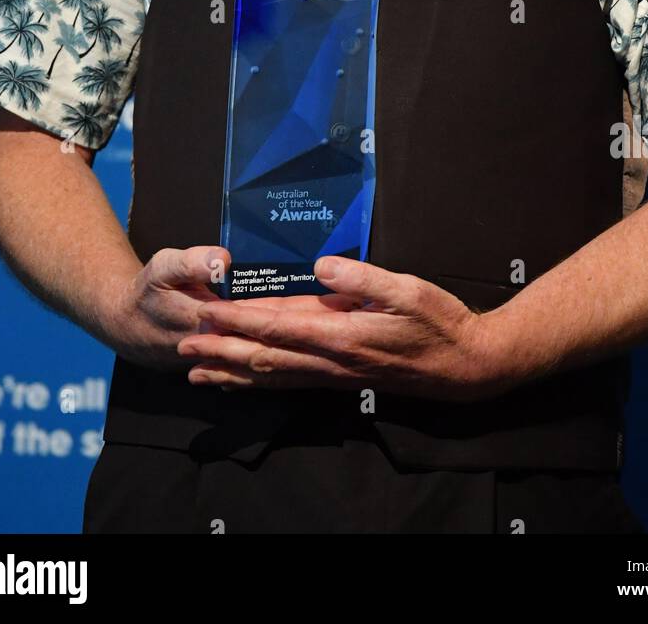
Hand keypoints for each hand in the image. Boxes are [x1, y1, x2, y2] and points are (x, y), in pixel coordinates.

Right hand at [100, 246, 361, 371]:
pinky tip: (306, 368)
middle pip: (271, 350)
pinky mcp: (225, 364)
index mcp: (214, 325)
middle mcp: (231, 352)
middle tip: (345, 345)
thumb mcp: (164, 266)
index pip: (261, 324)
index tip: (328, 311)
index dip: (294, 320)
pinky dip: (277, 371)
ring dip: (302, 361)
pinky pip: (252, 372)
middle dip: (308, 346)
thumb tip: (223, 261)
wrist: (118, 319)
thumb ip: (192, 262)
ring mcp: (227, 363)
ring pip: (266, 366)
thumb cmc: (145, 288)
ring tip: (330, 363)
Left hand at [176, 256, 511, 401]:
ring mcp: (335, 373)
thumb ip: (362, 277)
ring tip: (195, 371)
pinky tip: (240, 381)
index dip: (239, 321)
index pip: (278, 328)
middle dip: (220, 351)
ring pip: (272, 377)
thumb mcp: (407, 290)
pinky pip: (290, 382)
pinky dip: (258, 382)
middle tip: (181, 345)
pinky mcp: (341, 377)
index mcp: (343, 335)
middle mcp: (331, 361)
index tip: (207, 312)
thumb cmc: (439, 322)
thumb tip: (321, 264)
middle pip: (264, 358)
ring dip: (231, 372)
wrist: (466, 366)